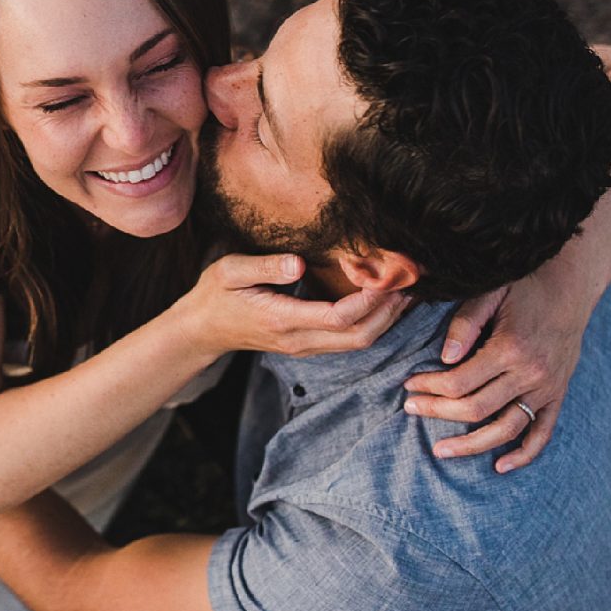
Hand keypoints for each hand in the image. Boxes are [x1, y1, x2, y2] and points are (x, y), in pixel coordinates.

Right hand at [177, 253, 411, 360]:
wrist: (201, 330)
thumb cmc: (215, 295)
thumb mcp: (230, 271)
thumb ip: (264, 266)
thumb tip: (299, 263)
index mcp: (282, 320)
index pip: (339, 317)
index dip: (369, 299)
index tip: (387, 274)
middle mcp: (299, 340)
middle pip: (359, 336)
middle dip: (389, 312)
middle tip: (409, 281)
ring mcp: (305, 347)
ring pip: (359, 343)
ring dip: (386, 319)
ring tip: (405, 289)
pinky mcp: (308, 345)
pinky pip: (349, 341)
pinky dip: (373, 323)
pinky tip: (383, 302)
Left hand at [403, 273, 588, 473]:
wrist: (572, 287)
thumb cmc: (524, 287)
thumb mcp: (491, 293)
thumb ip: (465, 324)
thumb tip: (444, 358)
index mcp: (510, 348)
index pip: (459, 382)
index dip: (429, 387)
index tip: (409, 383)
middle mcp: (531, 373)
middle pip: (477, 409)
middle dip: (438, 412)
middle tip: (410, 409)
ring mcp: (547, 388)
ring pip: (506, 429)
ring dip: (471, 445)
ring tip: (440, 451)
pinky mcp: (558, 395)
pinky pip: (543, 433)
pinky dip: (524, 454)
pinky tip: (500, 467)